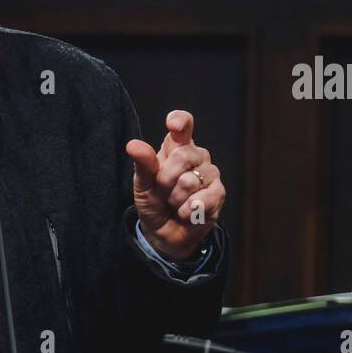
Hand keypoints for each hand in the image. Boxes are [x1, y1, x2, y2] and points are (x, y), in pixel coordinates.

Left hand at [125, 110, 224, 260]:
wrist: (163, 232)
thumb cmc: (154, 202)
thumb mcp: (142, 183)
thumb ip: (142, 164)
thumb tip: (133, 145)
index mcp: (177, 147)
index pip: (183, 124)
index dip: (180, 121)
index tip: (172, 124)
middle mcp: (197, 156)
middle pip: (182, 155)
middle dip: (164, 180)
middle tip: (163, 191)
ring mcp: (211, 174)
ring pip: (189, 181)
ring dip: (174, 199)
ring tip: (175, 203)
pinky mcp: (218, 194)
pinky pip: (199, 201)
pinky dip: (185, 212)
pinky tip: (185, 213)